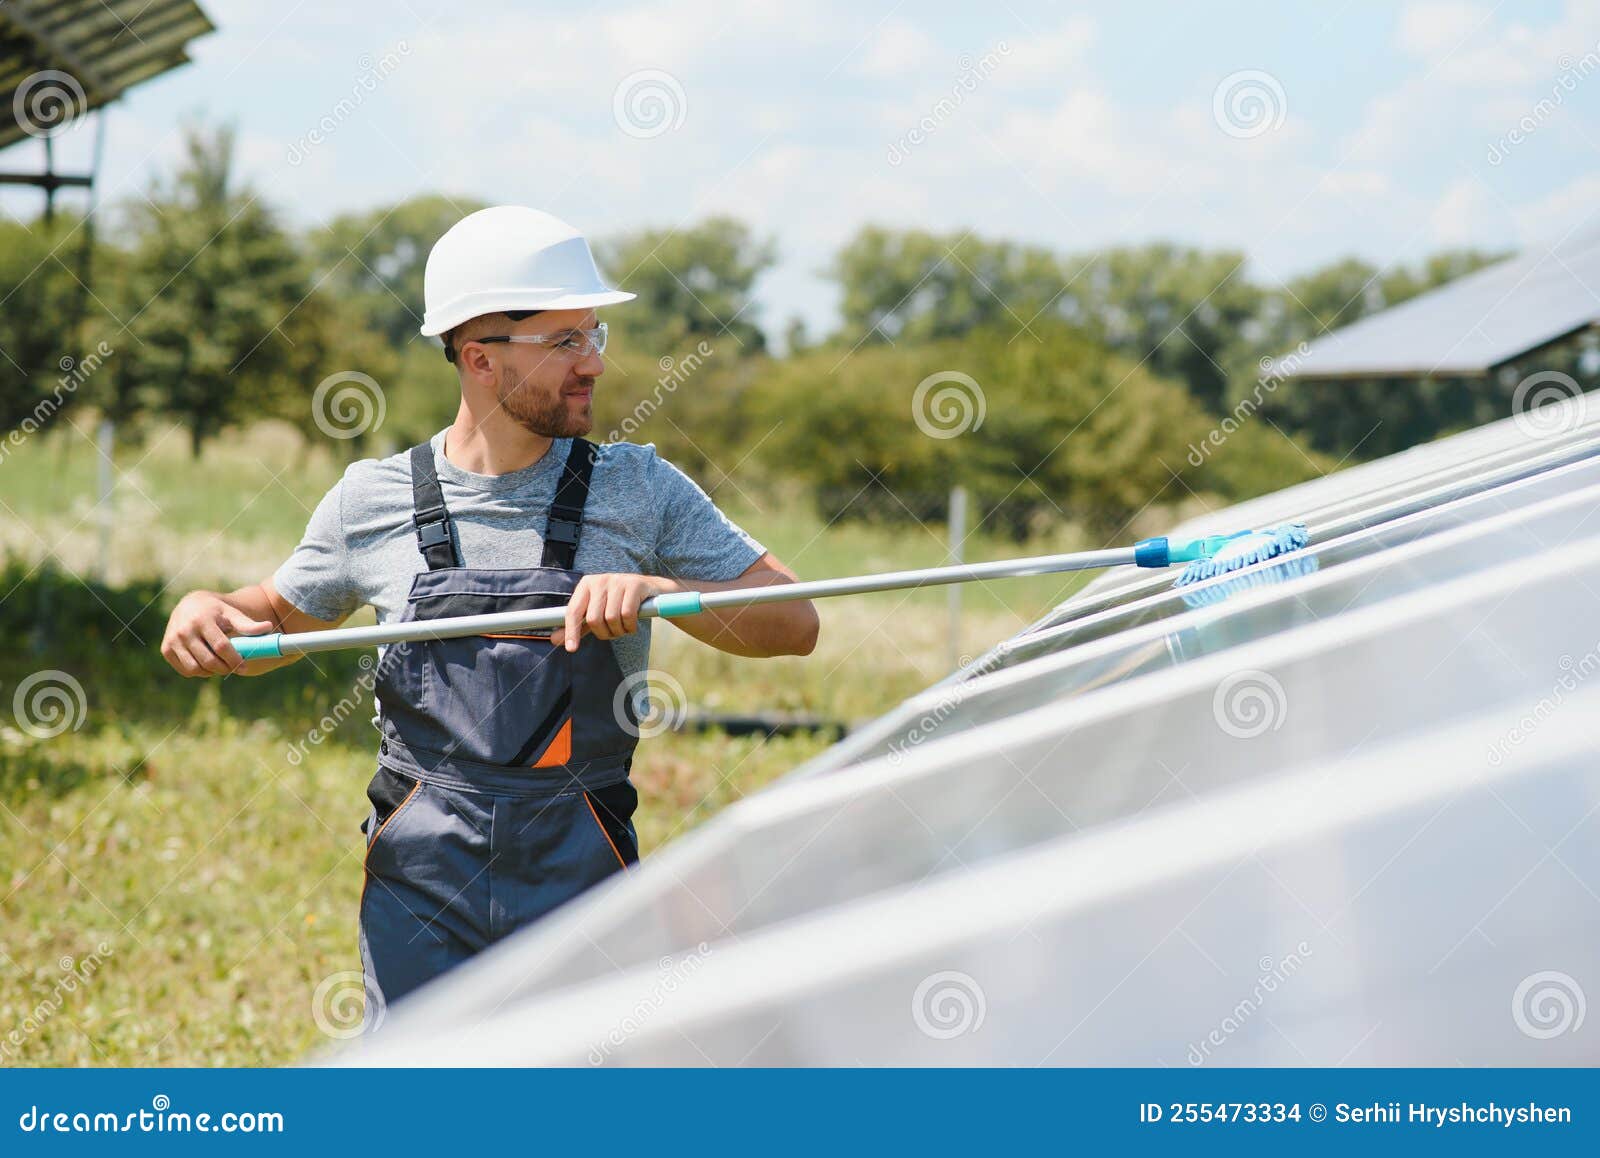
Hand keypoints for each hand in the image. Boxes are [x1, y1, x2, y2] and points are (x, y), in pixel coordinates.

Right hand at [160, 591, 275, 676]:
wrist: (190, 605)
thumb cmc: (216, 611)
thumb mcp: (231, 614)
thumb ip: (248, 624)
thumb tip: (268, 627)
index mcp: (202, 619)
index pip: (221, 646)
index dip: (234, 659)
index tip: (243, 666)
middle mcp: (184, 630)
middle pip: (208, 660)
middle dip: (224, 668)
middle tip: (234, 668)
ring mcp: (173, 640)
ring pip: (195, 668)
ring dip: (211, 672)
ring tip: (221, 665)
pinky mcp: (166, 649)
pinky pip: (185, 670)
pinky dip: (198, 672)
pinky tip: (207, 664)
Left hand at [551, 573, 675, 651]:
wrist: (651, 591)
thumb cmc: (619, 603)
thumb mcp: (597, 613)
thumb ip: (577, 626)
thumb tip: (554, 640)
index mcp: (586, 585)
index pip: (573, 610)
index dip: (571, 631)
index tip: (572, 648)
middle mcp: (600, 580)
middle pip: (593, 618)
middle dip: (604, 633)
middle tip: (613, 633)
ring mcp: (618, 581)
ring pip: (611, 618)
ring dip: (619, 631)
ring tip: (624, 628)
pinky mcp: (634, 585)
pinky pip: (627, 615)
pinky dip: (630, 626)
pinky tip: (633, 625)